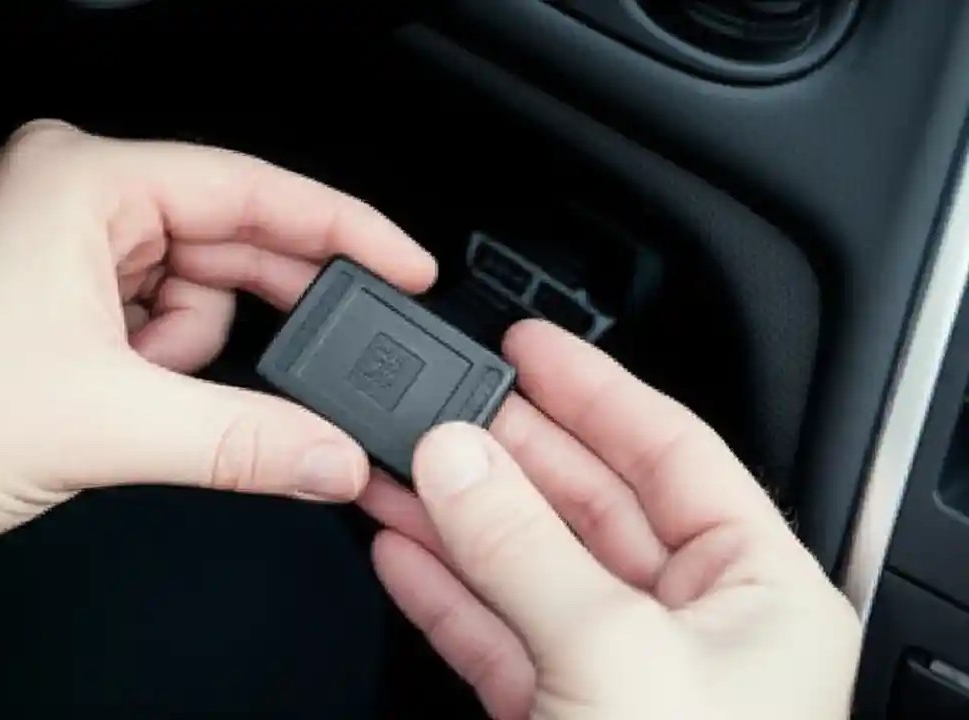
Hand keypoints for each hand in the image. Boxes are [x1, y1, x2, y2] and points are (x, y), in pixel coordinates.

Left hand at [0, 120, 435, 560]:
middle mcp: (65, 194)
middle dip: (257, 316)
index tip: (404, 265)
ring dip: (182, 357)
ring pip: (180, 292)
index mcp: (82, 181)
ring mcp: (49, 241)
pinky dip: (148, 364)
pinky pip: (138, 317)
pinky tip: (112, 402)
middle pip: (220, 242)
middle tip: (323, 369)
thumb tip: (328, 453)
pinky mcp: (38, 289)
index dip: (344, 231)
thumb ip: (240, 441)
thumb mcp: (104, 426)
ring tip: (133, 405)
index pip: (253, 189)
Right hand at [360, 321, 860, 719]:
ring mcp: (618, 672)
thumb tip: (458, 457)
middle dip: (506, 454)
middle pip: (586, 504)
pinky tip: (401, 546)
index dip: (596, 392)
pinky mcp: (558, 717)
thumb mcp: (614, 657)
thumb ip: (527, 550)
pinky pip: (493, 632)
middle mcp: (692, 626)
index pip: (672, 452)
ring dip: (455, 516)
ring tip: (393, 463)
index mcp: (757, 592)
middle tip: (438, 404)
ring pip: (525, 566)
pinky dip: (443, 589)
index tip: (527, 347)